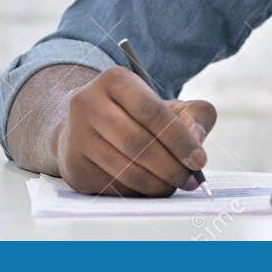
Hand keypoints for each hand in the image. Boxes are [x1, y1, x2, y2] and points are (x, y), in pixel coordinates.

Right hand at [53, 66, 216, 196]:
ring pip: (124, 169)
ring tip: (174, 185)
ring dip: (156, 184)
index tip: (199, 160)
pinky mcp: (73, 165)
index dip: (179, 139)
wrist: (88, 127)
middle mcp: (88, 103)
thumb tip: (195, 144)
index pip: (151, 111)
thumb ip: (195, 117)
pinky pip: (112, 186)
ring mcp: (76, 135)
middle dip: (170, 167)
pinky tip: (149, 187)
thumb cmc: (138, 117)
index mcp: (115, 80)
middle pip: (137, 142)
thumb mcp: (170, 106)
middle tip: (190, 179)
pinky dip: (137, 191)